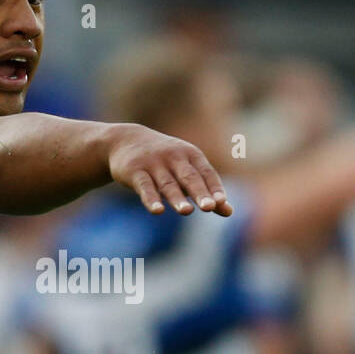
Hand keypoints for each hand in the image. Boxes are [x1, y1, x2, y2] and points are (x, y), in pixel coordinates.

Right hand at [106, 124, 233, 216]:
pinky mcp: (135, 171)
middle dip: (199, 192)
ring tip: (186, 211)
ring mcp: (154, 164)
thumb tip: (229, 212)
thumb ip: (206, 191)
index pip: (206, 173)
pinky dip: (151, 199)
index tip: (221, 202)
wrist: (125, 141)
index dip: (214, 187)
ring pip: (168, 184)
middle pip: (189, 177)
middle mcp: (174, 157)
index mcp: (191, 155)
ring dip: (177, 198)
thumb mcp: (186, 171)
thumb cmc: (164, 161)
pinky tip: (158, 211)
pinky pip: (145, 187)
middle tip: (209, 207)